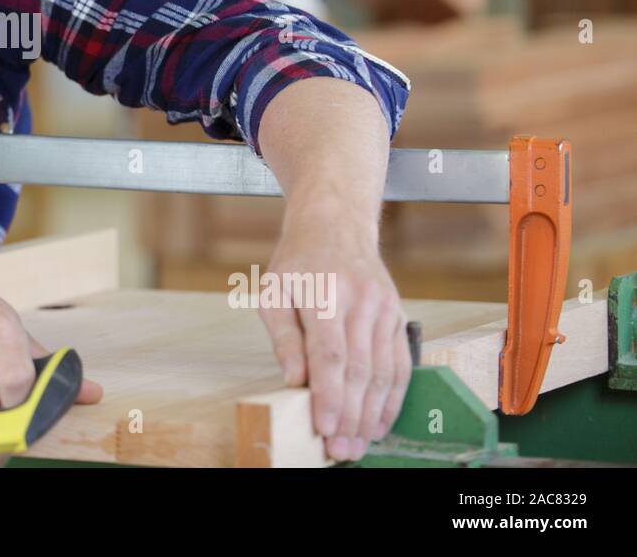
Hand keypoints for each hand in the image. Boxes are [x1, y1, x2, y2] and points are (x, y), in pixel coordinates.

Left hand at [257, 209, 411, 462]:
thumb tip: (294, 381)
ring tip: (357, 444)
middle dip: (350, 415)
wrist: (336, 226)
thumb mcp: (274, 291)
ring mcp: (385, 310)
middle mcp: (362, 302)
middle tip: (340, 450)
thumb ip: (284, 337)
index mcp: (326, 294)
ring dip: (372, 414)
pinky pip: (400, 364)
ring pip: (385, 371)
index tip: (323, 427)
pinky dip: (392, 398)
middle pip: (361, 369)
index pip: (331, 354)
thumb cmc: (298, 263)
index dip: (329, 394)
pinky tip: (378, 422)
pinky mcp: (398, 317)